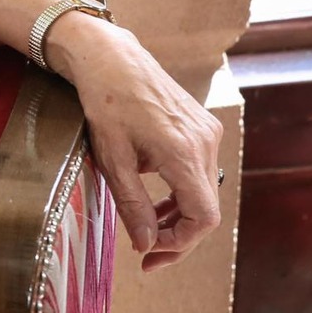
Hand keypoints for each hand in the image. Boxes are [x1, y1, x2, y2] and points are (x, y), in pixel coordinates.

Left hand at [46, 13, 223, 270]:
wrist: (110, 58)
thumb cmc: (103, 103)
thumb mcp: (110, 159)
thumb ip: (132, 205)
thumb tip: (146, 244)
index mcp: (183, 153)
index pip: (202, 217)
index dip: (179, 244)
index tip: (149, 254)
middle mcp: (205, 143)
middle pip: (206, 208)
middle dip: (177, 236)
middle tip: (146, 253)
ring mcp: (208, 133)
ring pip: (205, 192)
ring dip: (179, 216)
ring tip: (148, 230)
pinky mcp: (203, 127)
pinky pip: (200, 172)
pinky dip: (182, 193)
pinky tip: (157, 201)